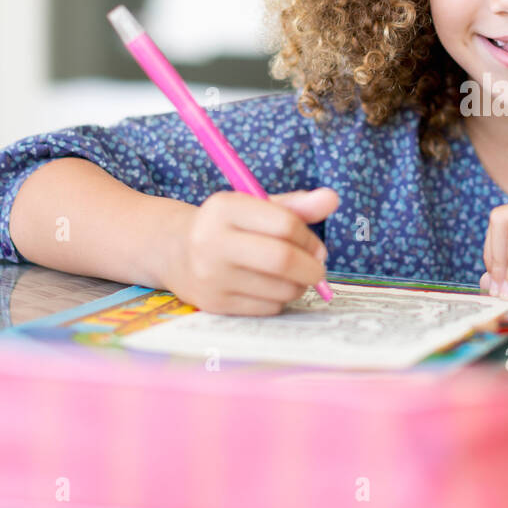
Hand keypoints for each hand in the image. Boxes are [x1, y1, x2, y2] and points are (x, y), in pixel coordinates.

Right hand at [163, 188, 338, 314]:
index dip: (310, 239)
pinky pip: (267, 307)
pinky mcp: (213, 303)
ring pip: (279, 288)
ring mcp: (210, 275)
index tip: (317, 247)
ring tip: (293, 277)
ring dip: (298, 285)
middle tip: (317, 269)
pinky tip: (271, 288)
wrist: (176, 251)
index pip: (285, 224)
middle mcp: (211, 241)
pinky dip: (280, 300)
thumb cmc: (230, 227)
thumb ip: (296, 205)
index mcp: (224, 208)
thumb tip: (332, 199)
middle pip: (282, 260)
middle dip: (312, 268)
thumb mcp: (257, 208)